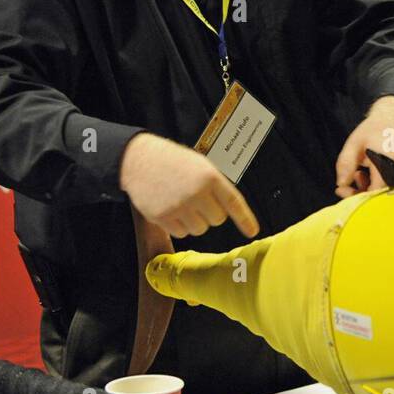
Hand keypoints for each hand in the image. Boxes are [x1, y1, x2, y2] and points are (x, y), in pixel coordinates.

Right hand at [119, 132, 259, 238]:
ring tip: (183, 202)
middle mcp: (196, 193)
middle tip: (198, 200)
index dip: (245, 219)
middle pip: (217, 220)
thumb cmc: (172, 161)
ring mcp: (179, 206)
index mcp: (210, 177)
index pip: (233, 202)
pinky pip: (181, 233)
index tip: (252, 231)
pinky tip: (172, 209)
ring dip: (195, 221)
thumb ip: (215, 185)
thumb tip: (228, 207)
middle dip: (211, 213)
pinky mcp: (163, 217)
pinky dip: (179, 226)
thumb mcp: (200, 164)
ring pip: (200, 229)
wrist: (140, 160)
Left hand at [335, 95, 393, 197]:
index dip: (355, 196)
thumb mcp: (354, 144)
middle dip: (363, 192)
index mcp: (388, 166)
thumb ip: (345, 166)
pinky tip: (377, 171)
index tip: (342, 190)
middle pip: (382, 196)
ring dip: (373, 187)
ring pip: (390, 192)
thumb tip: (341, 185)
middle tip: (353, 180)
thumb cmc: (377, 127)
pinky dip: (385, 183)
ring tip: (363, 173)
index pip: (373, 194)